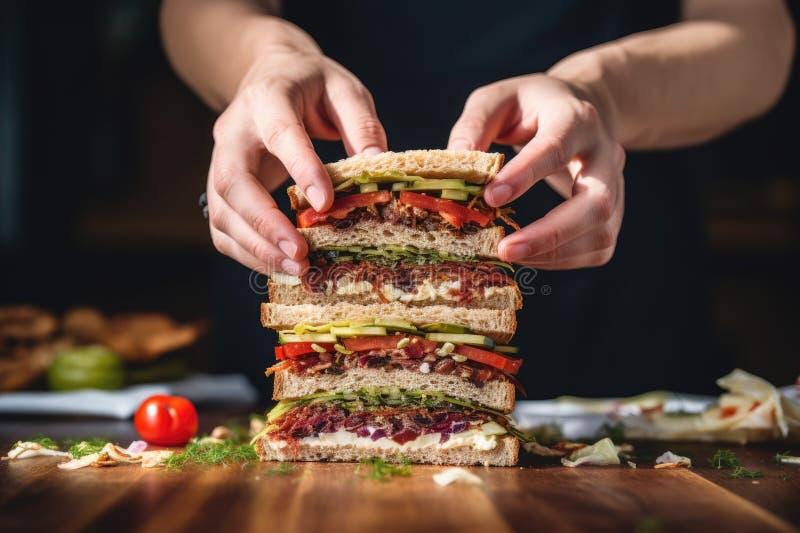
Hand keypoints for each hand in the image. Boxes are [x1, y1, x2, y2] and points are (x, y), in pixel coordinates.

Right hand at [207, 47, 386, 274]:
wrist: (271, 75)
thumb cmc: (312, 85)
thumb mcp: (345, 90)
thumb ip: (361, 125)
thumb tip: (376, 168)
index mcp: (268, 98)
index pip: (280, 135)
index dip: (301, 169)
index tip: (325, 205)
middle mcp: (233, 131)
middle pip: (233, 181)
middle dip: (264, 223)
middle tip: (300, 253)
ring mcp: (220, 160)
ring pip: (222, 210)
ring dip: (254, 246)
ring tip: (295, 268)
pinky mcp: (219, 186)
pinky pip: (222, 225)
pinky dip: (246, 252)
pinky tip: (278, 265)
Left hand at [448, 74, 624, 268]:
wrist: (581, 106)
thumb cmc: (531, 106)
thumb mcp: (498, 99)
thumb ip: (475, 124)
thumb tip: (457, 160)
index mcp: (575, 118)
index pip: (556, 148)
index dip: (526, 175)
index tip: (491, 198)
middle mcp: (605, 153)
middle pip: (597, 201)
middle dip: (552, 233)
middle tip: (505, 249)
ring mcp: (615, 185)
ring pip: (602, 231)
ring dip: (555, 253)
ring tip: (511, 254)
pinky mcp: (614, 211)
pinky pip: (598, 248)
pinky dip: (563, 259)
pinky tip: (531, 256)